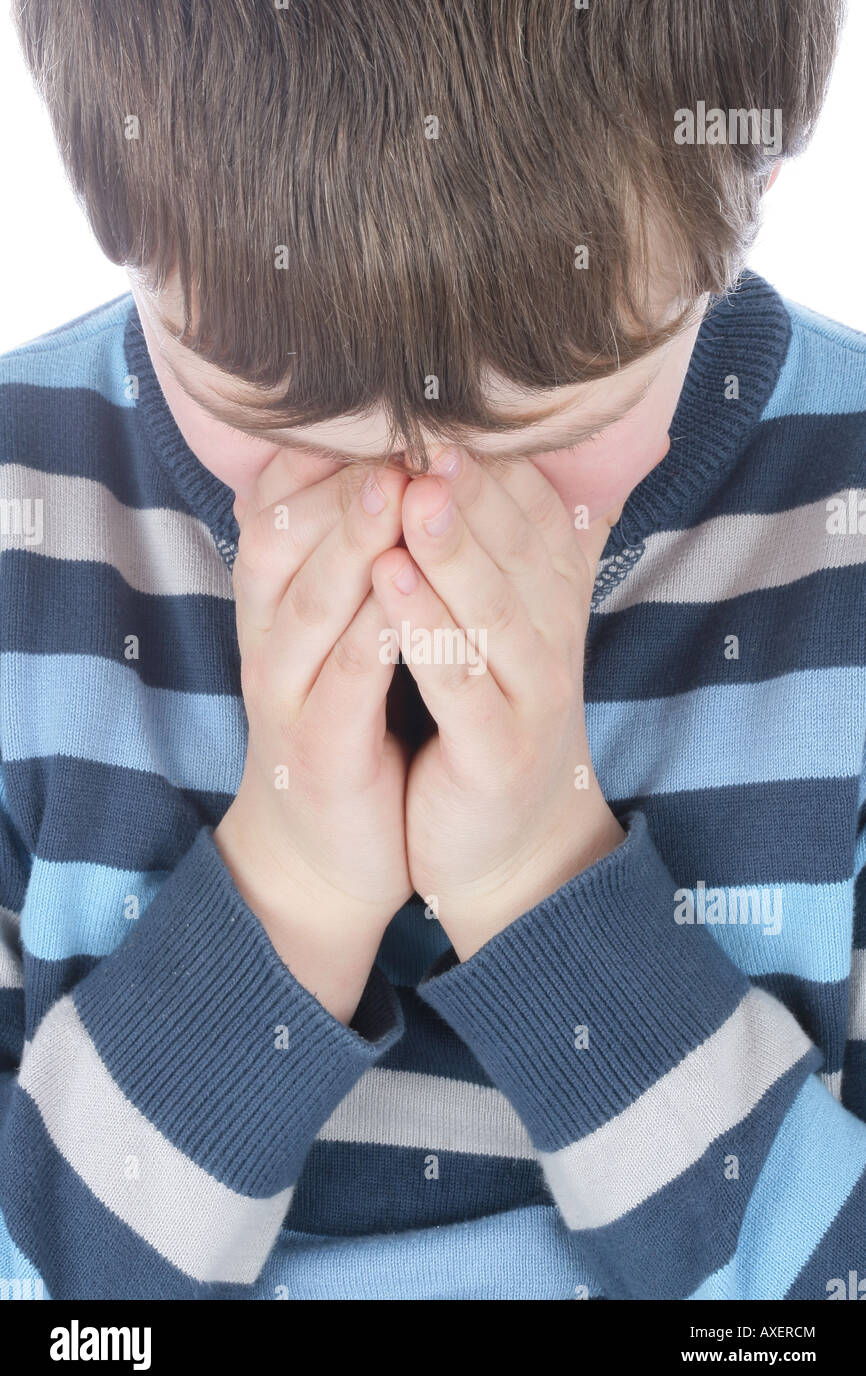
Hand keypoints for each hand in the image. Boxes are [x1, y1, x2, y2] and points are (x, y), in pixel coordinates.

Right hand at [215, 454, 410, 1022]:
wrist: (328, 844)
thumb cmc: (351, 714)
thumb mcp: (345, 626)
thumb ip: (361, 550)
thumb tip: (405, 455)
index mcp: (277, 596)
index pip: (279, 498)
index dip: (323, 447)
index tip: (385, 394)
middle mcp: (268, 634)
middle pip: (285, 535)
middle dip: (339, 478)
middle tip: (393, 422)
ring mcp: (285, 692)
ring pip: (310, 602)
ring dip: (351, 544)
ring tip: (396, 489)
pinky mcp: (318, 747)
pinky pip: (344, 682)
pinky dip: (374, 638)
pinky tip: (409, 601)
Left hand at [371, 446, 624, 958]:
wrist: (505, 841)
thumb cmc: (482, 712)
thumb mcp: (495, 622)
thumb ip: (489, 543)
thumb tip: (469, 445)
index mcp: (551, 595)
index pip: (527, 508)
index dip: (485, 457)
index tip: (431, 400)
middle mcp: (554, 638)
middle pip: (514, 548)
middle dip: (469, 488)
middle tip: (425, 427)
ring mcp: (533, 698)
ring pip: (494, 611)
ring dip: (454, 550)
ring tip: (411, 492)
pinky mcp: (501, 753)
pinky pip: (463, 685)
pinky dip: (428, 633)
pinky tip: (388, 586)